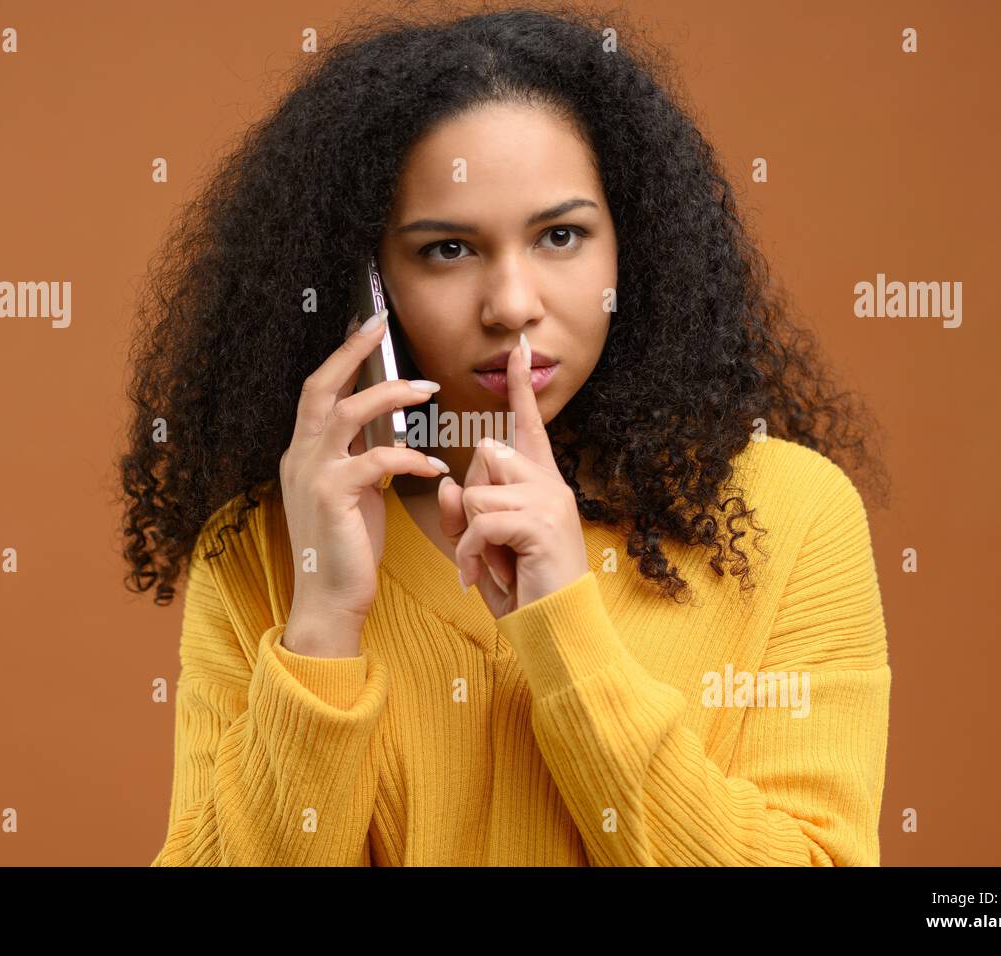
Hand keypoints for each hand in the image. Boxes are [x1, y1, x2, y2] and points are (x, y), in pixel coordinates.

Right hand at [279, 308, 448, 649]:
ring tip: (427, 390)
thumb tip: (387, 431)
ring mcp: (312, 475)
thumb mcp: (355, 494)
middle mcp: (300, 457)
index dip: (342, 356)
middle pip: (319, 387)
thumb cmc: (348, 549)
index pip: (318, 391)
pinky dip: (409, 457)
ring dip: (390, 396)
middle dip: (350, 352)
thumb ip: (362, 459)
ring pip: (348, 414)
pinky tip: (434, 467)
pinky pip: (375, 461)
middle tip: (381, 326)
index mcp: (303, 454)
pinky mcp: (332, 497)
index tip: (368, 328)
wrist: (330, 600)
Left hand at [438, 332, 589, 617]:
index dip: (520, 388)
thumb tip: (446, 484)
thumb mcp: (482, 547)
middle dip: (472, 501)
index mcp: (540, 483)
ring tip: (492, 562)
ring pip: (477, 488)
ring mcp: (548, 500)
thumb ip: (460, 515)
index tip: (517, 350)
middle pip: (486, 456)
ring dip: (471, 532)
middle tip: (489, 545)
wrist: (553, 629)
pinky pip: (480, 519)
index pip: (527, 426)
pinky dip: (471, 552)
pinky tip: (481, 575)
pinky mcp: (540, 522)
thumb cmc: (521, 589)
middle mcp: (550, 483)